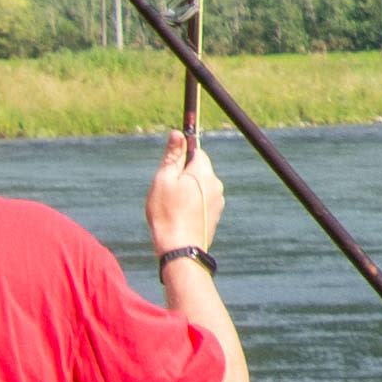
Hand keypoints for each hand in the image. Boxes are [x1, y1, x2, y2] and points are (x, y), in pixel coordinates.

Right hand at [146, 130, 225, 262]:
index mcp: (203, 172)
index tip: (170, 166)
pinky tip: (181, 215)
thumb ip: (172, 156)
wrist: (180, 249)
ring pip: (201, 185)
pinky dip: (193, 203)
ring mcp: (218, 200)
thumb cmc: (167, 214)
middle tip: (168, 189)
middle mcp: (215, 184)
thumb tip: (178, 133)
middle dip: (184, 174)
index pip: (196, 151)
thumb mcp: (163, 180)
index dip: (181, 156)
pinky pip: (204, 200)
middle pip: (199, 168)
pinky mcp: (216, 214)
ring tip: (173, 206)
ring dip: (188, 189)